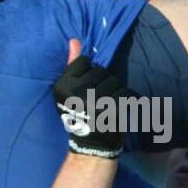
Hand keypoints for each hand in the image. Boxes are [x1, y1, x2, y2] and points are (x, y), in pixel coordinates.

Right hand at [53, 38, 129, 157]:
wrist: (90, 147)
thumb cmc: (78, 116)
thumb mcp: (68, 91)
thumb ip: (71, 65)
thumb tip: (75, 40)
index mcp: (62, 87)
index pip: (84, 61)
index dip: (88, 73)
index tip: (84, 90)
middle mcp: (76, 93)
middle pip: (100, 70)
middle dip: (102, 83)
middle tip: (96, 100)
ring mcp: (95, 101)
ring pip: (114, 80)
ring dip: (113, 91)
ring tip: (105, 105)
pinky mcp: (112, 108)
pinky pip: (124, 91)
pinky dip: (123, 99)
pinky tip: (115, 110)